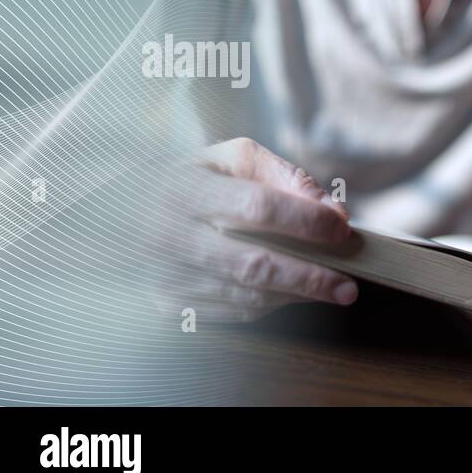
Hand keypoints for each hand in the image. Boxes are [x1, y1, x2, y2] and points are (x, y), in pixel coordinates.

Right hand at [153, 138, 357, 322]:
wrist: (121, 211)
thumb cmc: (193, 179)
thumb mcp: (233, 159)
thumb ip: (286, 176)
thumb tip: (333, 211)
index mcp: (185, 188)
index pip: (256, 207)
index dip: (305, 221)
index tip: (342, 230)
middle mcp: (168, 235)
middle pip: (253, 264)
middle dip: (310, 277)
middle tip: (349, 286)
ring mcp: (164, 275)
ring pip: (245, 296)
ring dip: (296, 295)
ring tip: (331, 288)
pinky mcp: (166, 304)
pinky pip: (232, 313)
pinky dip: (270, 305)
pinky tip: (292, 292)